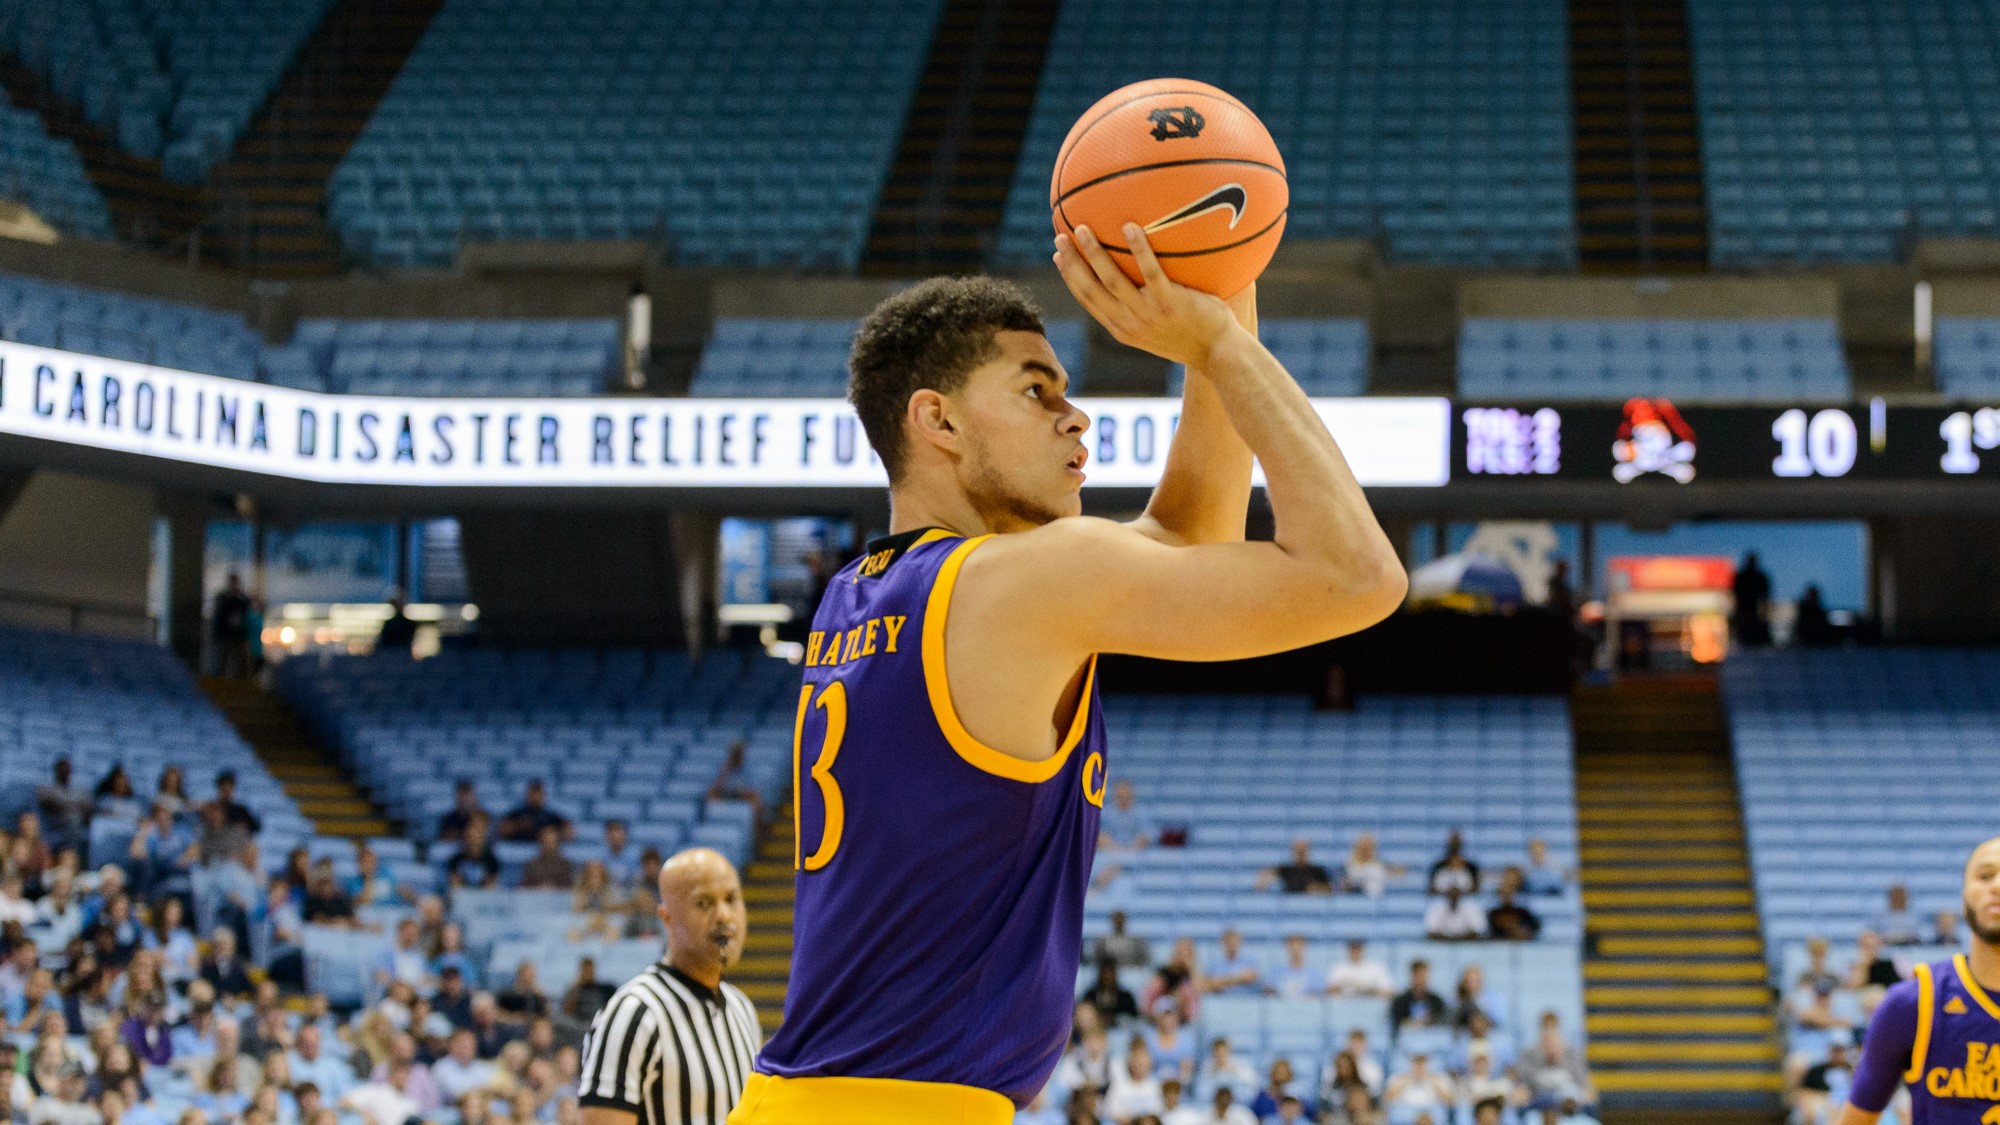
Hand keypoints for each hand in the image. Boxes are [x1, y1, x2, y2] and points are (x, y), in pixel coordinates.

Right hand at [1053, 224, 1241, 368]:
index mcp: (1122, 328)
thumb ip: (1142, 308)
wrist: (1218, 353)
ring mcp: (1149, 314)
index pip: (1088, 300)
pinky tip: (1131, 227)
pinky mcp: (1171, 304)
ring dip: (1094, 254)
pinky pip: (1151, 272)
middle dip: (1072, 264)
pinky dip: (1139, 250)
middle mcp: (1130, 323)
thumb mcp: (1157, 328)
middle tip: (1060, 237)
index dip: (1070, 277)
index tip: (1059, 256)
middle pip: (1091, 290)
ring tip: (1083, 228)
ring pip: (1112, 281)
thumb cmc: (1192, 336)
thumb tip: (1135, 278)